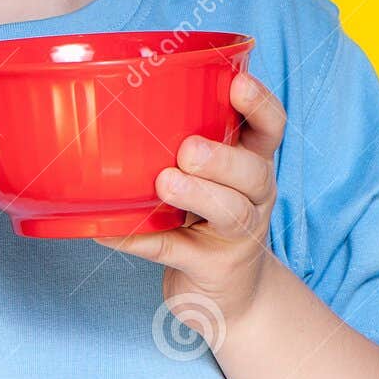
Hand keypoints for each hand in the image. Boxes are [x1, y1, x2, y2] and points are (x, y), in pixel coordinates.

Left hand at [95, 71, 287, 333]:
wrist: (231, 295)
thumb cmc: (209, 216)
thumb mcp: (211, 175)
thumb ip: (182, 140)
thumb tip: (111, 103)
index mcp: (253, 162)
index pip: (271, 127)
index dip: (260, 104)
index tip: (238, 83)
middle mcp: (254, 196)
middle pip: (253, 173)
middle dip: (223, 159)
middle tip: (188, 150)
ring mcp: (237, 236)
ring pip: (229, 212)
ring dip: (197, 195)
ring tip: (165, 182)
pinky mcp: (212, 268)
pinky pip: (174, 251)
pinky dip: (139, 238)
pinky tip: (108, 229)